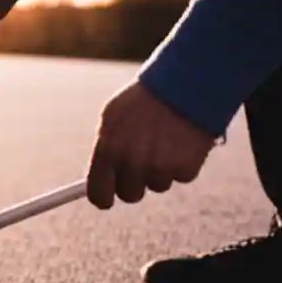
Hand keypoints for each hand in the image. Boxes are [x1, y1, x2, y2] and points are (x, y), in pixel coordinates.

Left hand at [86, 80, 214, 207]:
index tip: (107, 199)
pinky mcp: (185, 169)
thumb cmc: (145, 100)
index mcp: (108, 148)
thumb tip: (95, 179)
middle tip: (143, 161)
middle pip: (129, 195)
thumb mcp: (113, 117)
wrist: (186, 83)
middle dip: (135, 182)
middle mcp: (132, 162)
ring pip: (157, 186)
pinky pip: (180, 177)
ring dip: (160, 170)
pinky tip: (182, 141)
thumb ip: (104, 148)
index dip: (103, 198)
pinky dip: (182, 163)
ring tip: (165, 141)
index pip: (98, 192)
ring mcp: (159, 168)